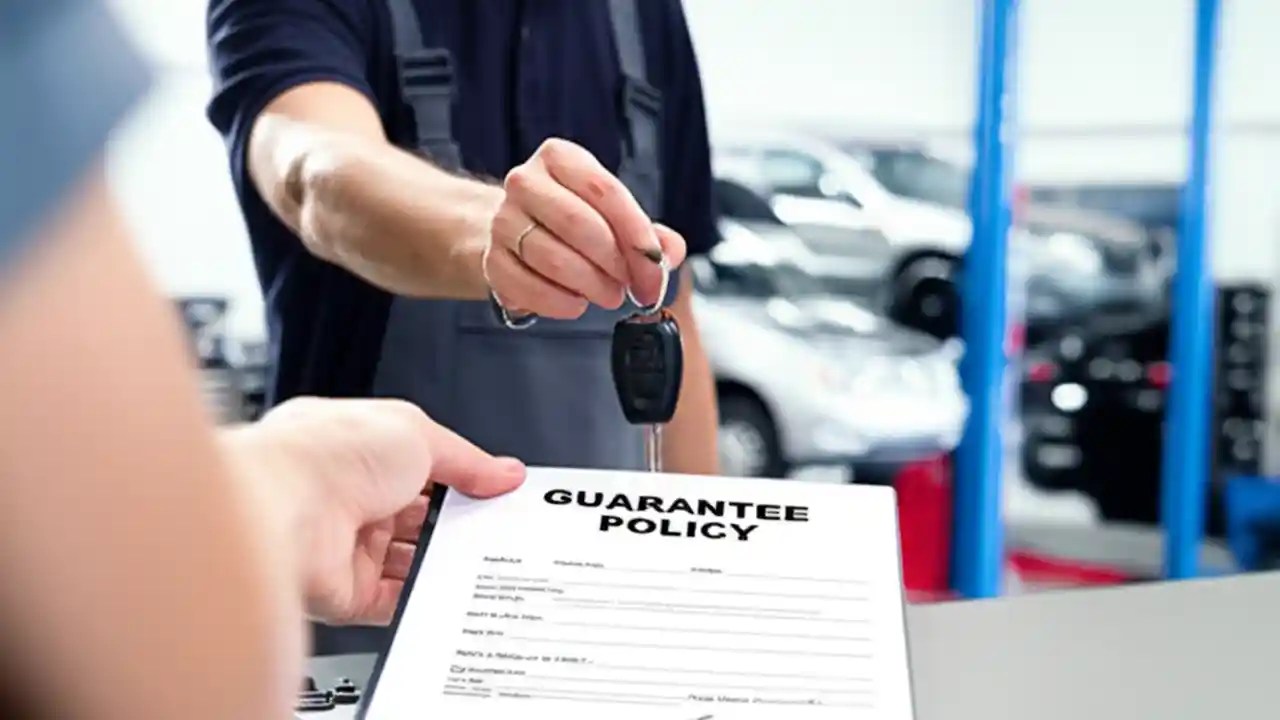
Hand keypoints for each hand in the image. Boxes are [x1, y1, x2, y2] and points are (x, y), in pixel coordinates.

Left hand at [225, 398, 525, 625]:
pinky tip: (444, 587)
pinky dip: (422, 598)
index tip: (492, 491)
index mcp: (359, 450)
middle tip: (488, 525)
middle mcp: (349, 498)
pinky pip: (395, 601)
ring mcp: (347, 546)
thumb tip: (503, 472)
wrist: (282, 509)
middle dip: (453, 523)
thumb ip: (468, 460)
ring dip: (439, 561)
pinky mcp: (346, 592)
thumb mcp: (418, 433)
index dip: (458, 479)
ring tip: (471, 555)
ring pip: (410, 561)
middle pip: (418, 518)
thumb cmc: (327, 454)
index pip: (420, 468)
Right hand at [483, 138, 687, 318]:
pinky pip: (529, 288)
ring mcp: (503, 221)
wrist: (516, 234)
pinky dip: (561, 303)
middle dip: (615, 263)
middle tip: (631, 285)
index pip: (605, 190)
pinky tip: (576, 302)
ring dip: (591, 285)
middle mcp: (525, 182)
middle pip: (579, 225)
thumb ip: (649, 234)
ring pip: (554, 259)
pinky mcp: (491, 261)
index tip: (654, 264)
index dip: (636, 233)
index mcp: (560, 158)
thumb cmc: (572, 221)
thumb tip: (669, 254)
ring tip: (608, 294)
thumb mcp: (614, 216)